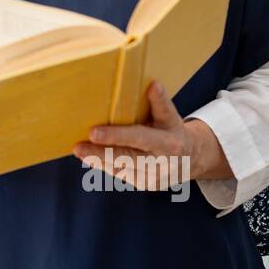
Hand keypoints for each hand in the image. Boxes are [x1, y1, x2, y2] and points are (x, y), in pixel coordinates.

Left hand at [72, 80, 225, 188]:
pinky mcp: (144, 184)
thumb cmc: (173, 130)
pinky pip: (120, 173)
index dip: (116, 136)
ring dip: (97, 159)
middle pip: (125, 158)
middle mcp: (161, 164)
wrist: (190, 159)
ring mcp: (152, 178)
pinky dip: (103, 164)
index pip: (139, 138)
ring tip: (79, 149)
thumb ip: (160, 103)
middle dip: (100, 153)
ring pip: (119, 168)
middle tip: (78, 147)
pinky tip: (89, 156)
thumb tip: (153, 85)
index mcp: (169, 144)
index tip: (93, 132)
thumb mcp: (171, 116)